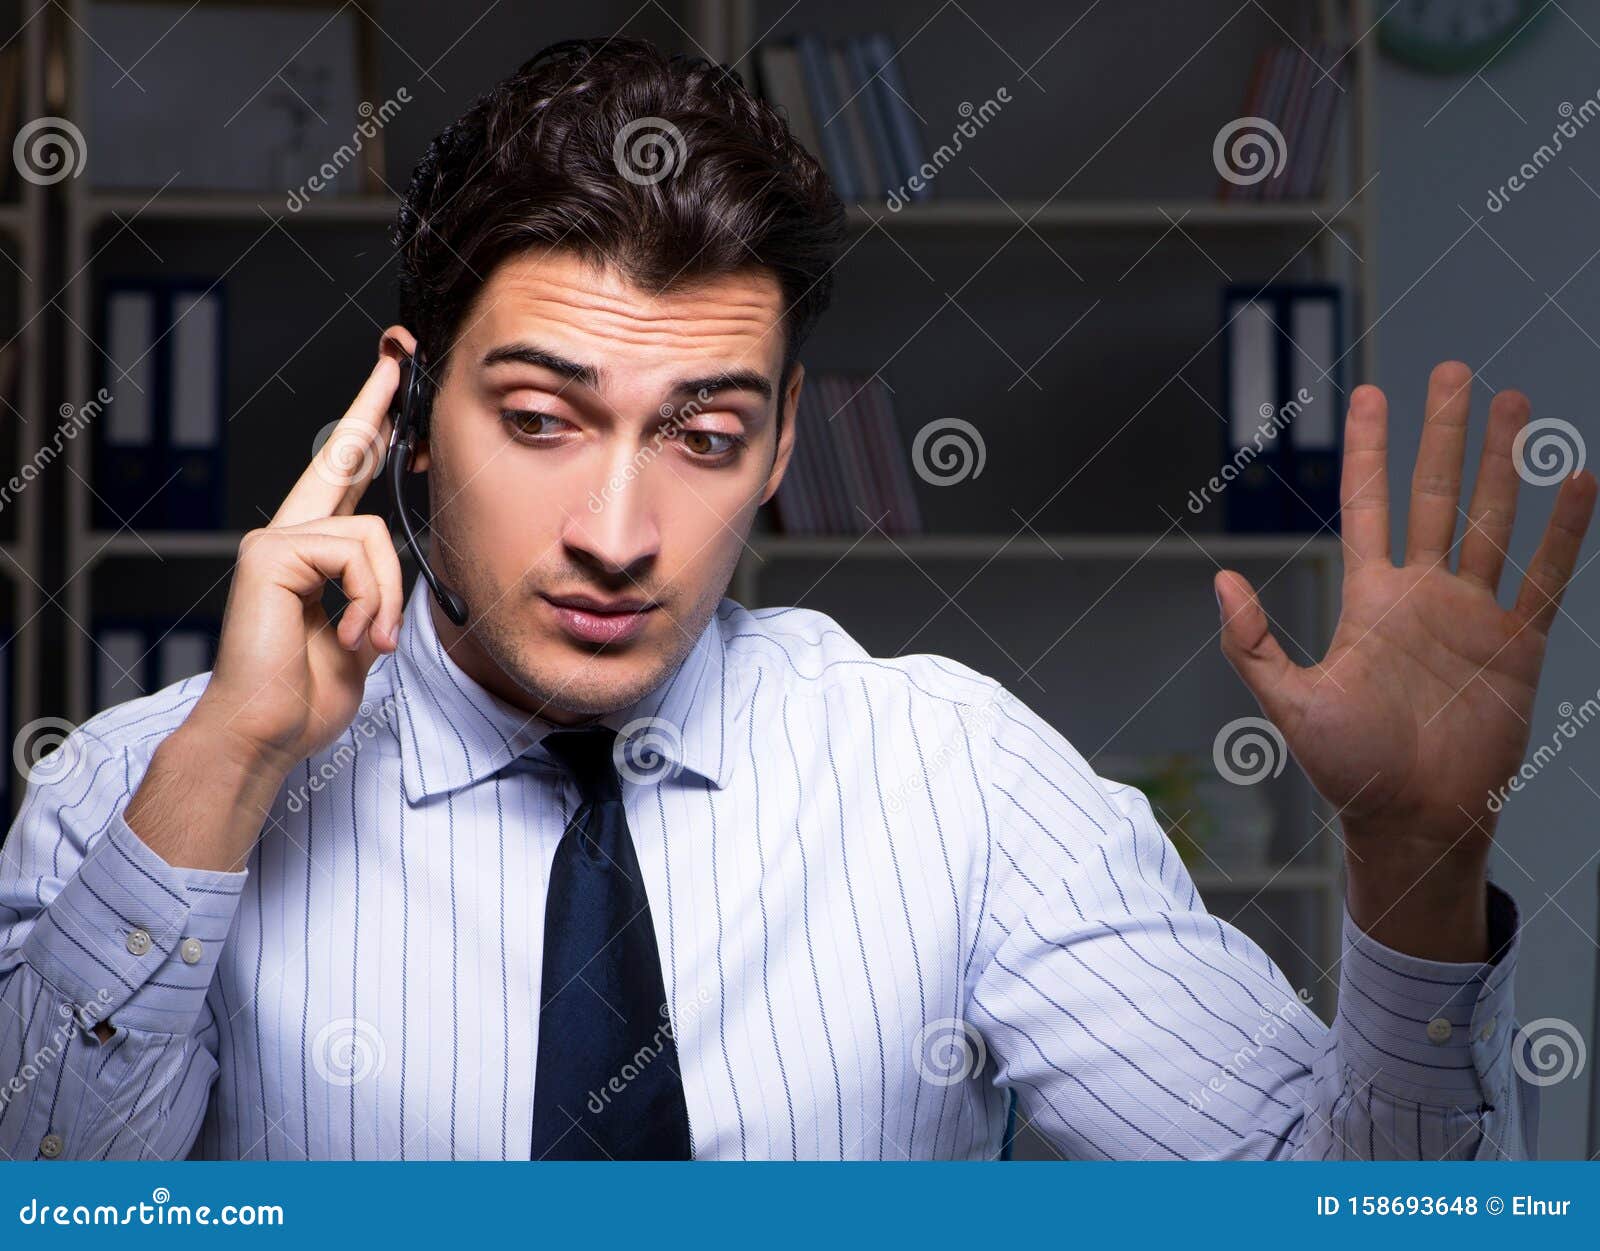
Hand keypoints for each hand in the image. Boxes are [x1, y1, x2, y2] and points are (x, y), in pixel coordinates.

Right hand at [186, 330, 411, 777]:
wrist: (264, 733)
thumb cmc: (304, 696)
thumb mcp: (361, 637)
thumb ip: (376, 595)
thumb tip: (393, 572)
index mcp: (313, 553)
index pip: (345, 478)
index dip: (368, 427)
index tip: (390, 382)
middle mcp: (289, 535)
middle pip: (341, 454)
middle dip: (375, 400)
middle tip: (398, 346)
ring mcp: (276, 540)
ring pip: (373, 533)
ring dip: (386, 596)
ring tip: (365, 640)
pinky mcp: (271, 552)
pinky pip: (355, 554)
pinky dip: (368, 600)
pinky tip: (347, 635)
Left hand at [1214, 360, 1595, 957]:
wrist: (1412, 820)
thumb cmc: (1346, 771)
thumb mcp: (1287, 703)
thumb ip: (1251, 642)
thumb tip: (1222, 578)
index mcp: (1368, 601)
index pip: (1368, 505)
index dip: (1371, 450)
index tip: (1372, 393)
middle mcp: (1422, 596)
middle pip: (1434, 494)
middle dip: (1443, 433)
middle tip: (1455, 370)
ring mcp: (1472, 616)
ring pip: (1491, 520)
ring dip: (1504, 463)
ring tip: (1516, 403)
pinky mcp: (1517, 646)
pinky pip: (1546, 577)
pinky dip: (1565, 532)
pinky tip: (1579, 481)